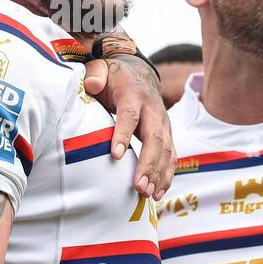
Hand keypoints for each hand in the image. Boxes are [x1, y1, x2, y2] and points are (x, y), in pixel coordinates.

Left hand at [83, 55, 173, 198]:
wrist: (138, 73)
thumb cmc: (115, 77)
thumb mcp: (101, 69)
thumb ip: (94, 75)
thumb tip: (90, 85)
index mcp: (134, 95)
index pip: (130, 116)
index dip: (123, 134)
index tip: (115, 155)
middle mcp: (153, 111)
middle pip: (155, 138)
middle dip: (148, 164)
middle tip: (138, 186)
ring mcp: (163, 124)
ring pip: (167, 150)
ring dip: (159, 174)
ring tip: (147, 194)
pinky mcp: (167, 135)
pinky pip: (171, 156)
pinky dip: (167, 175)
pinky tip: (157, 193)